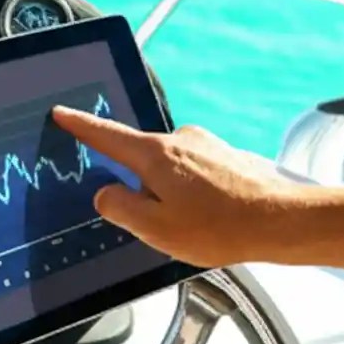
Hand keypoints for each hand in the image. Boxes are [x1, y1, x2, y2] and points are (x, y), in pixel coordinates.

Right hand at [52, 107, 305, 266]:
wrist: (281, 220)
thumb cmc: (220, 228)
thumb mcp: (155, 229)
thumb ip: (120, 208)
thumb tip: (106, 194)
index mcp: (156, 156)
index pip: (107, 136)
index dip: (81, 126)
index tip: (62, 113)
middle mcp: (180, 140)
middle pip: (141, 161)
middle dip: (144, 192)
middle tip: (167, 225)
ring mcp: (206, 145)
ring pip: (171, 171)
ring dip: (175, 197)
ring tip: (198, 227)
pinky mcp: (226, 155)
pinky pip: (197, 174)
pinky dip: (197, 195)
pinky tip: (214, 218)